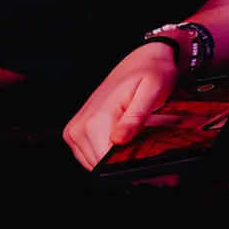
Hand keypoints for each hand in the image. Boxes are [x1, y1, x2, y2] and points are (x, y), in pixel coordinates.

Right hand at [63, 40, 178, 169]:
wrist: (142, 59)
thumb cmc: (152, 72)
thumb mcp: (153, 91)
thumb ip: (136, 117)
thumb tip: (118, 140)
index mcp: (98, 119)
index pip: (105, 163)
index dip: (127, 169)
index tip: (147, 165)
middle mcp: (80, 126)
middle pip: (99, 166)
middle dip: (122, 165)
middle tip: (146, 150)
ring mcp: (75, 130)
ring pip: (93, 164)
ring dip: (113, 161)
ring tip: (135, 141)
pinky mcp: (75, 131)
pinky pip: (88, 156)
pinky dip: (105, 155)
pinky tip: (122, 141)